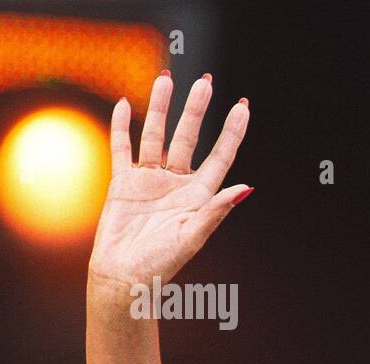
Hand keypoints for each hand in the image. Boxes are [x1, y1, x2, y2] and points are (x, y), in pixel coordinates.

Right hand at [87, 71, 250, 293]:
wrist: (124, 277)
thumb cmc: (162, 264)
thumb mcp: (194, 236)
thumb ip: (217, 210)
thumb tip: (246, 187)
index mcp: (200, 196)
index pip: (220, 156)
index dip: (232, 132)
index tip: (243, 107)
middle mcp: (177, 184)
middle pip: (189, 138)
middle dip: (197, 110)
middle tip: (205, 82)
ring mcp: (150, 181)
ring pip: (155, 135)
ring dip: (160, 108)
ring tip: (166, 79)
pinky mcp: (124, 184)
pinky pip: (123, 149)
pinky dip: (122, 126)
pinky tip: (125, 104)